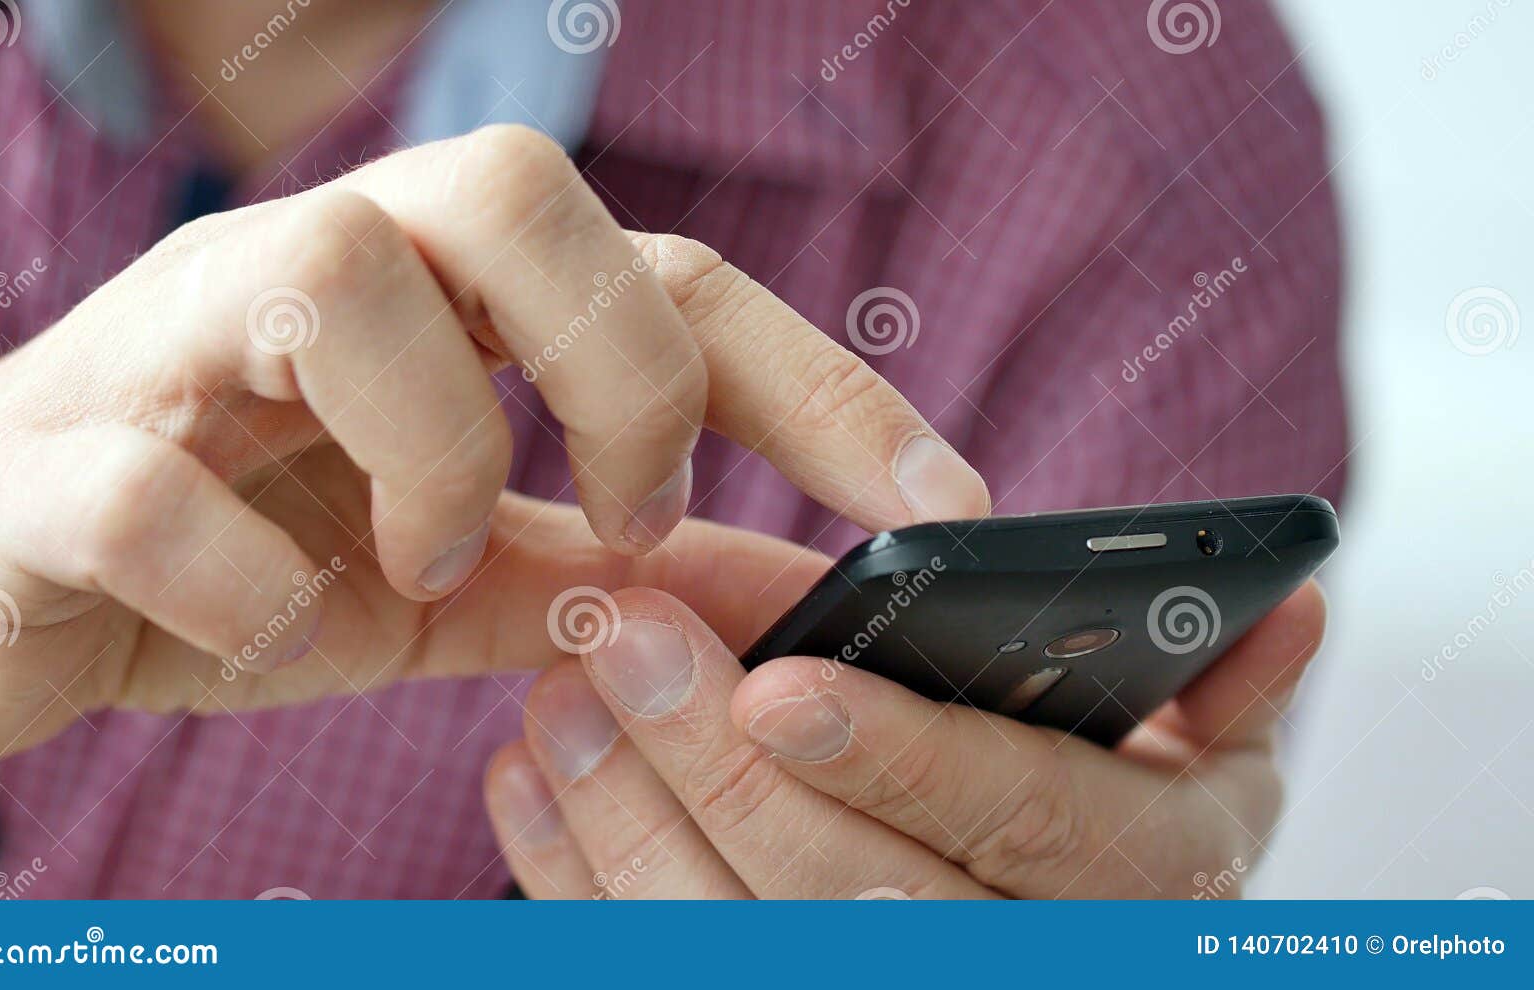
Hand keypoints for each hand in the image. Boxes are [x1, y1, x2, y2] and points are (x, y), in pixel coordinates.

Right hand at [0, 124, 987, 771]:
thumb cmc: (233, 563)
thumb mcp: (459, 581)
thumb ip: (614, 577)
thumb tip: (800, 598)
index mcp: (430, 301)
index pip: (666, 277)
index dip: (818, 382)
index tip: (938, 500)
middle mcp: (309, 276)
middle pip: (516, 191)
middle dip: (619, 364)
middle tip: (620, 513)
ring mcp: (166, 352)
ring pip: (334, 272)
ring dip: (433, 447)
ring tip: (429, 560)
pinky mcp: (44, 466)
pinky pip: (146, 481)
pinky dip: (244, 580)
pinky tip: (268, 630)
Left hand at [485, 581, 1326, 897]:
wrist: (1054, 926)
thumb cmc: (1117, 806)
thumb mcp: (1194, 751)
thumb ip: (1221, 679)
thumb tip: (1286, 602)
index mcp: (1145, 881)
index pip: (1021, 822)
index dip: (902, 757)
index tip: (781, 679)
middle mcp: (1027, 961)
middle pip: (849, 897)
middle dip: (717, 768)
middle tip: (617, 636)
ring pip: (735, 948)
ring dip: (625, 821)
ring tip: (553, 693)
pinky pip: (667, 971)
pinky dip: (578, 883)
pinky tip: (527, 776)